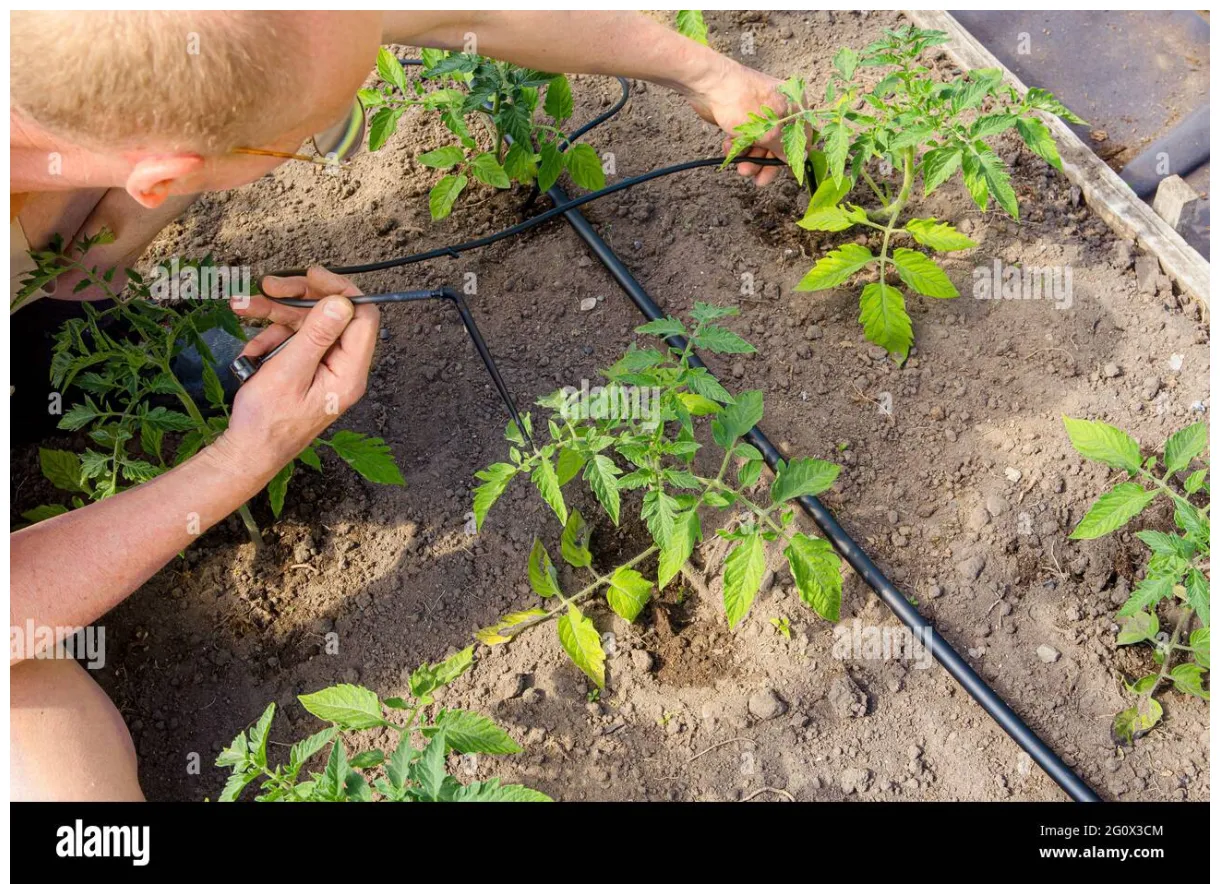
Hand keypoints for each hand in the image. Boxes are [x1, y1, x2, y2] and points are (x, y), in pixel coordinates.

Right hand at [213, 266, 379, 475]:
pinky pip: (294, 342)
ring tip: (244, 309)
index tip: (310, 276)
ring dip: (276, 316)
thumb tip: (342, 303)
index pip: (362, 316)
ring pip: (307, 326)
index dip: (340, 290)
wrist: (248, 452)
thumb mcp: (289, 371)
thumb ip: (316, 335)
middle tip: (268, 285)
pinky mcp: (307, 372)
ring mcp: (325, 370)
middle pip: (332, 316)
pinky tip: (251, 349)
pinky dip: (271, 339)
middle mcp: (343, 369)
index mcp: (350, 372)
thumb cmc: (267, 422)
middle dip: (298, 298)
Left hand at [684, 59, 790, 186]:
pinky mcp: (744, 117)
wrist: (710, 85)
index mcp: (794, 107)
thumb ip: (786, 148)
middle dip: (764, 162)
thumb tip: (802, 159)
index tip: (781, 173)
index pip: (801, 139)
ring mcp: (761, 113)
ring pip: (760, 144)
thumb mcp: (769, 131)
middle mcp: (781, 109)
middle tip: (754, 177)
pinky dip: (738, 146)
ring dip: (749, 158)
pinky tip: (728, 146)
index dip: (791, 158)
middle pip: (779, 145)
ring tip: (738, 165)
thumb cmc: (742, 102)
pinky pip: (746, 138)